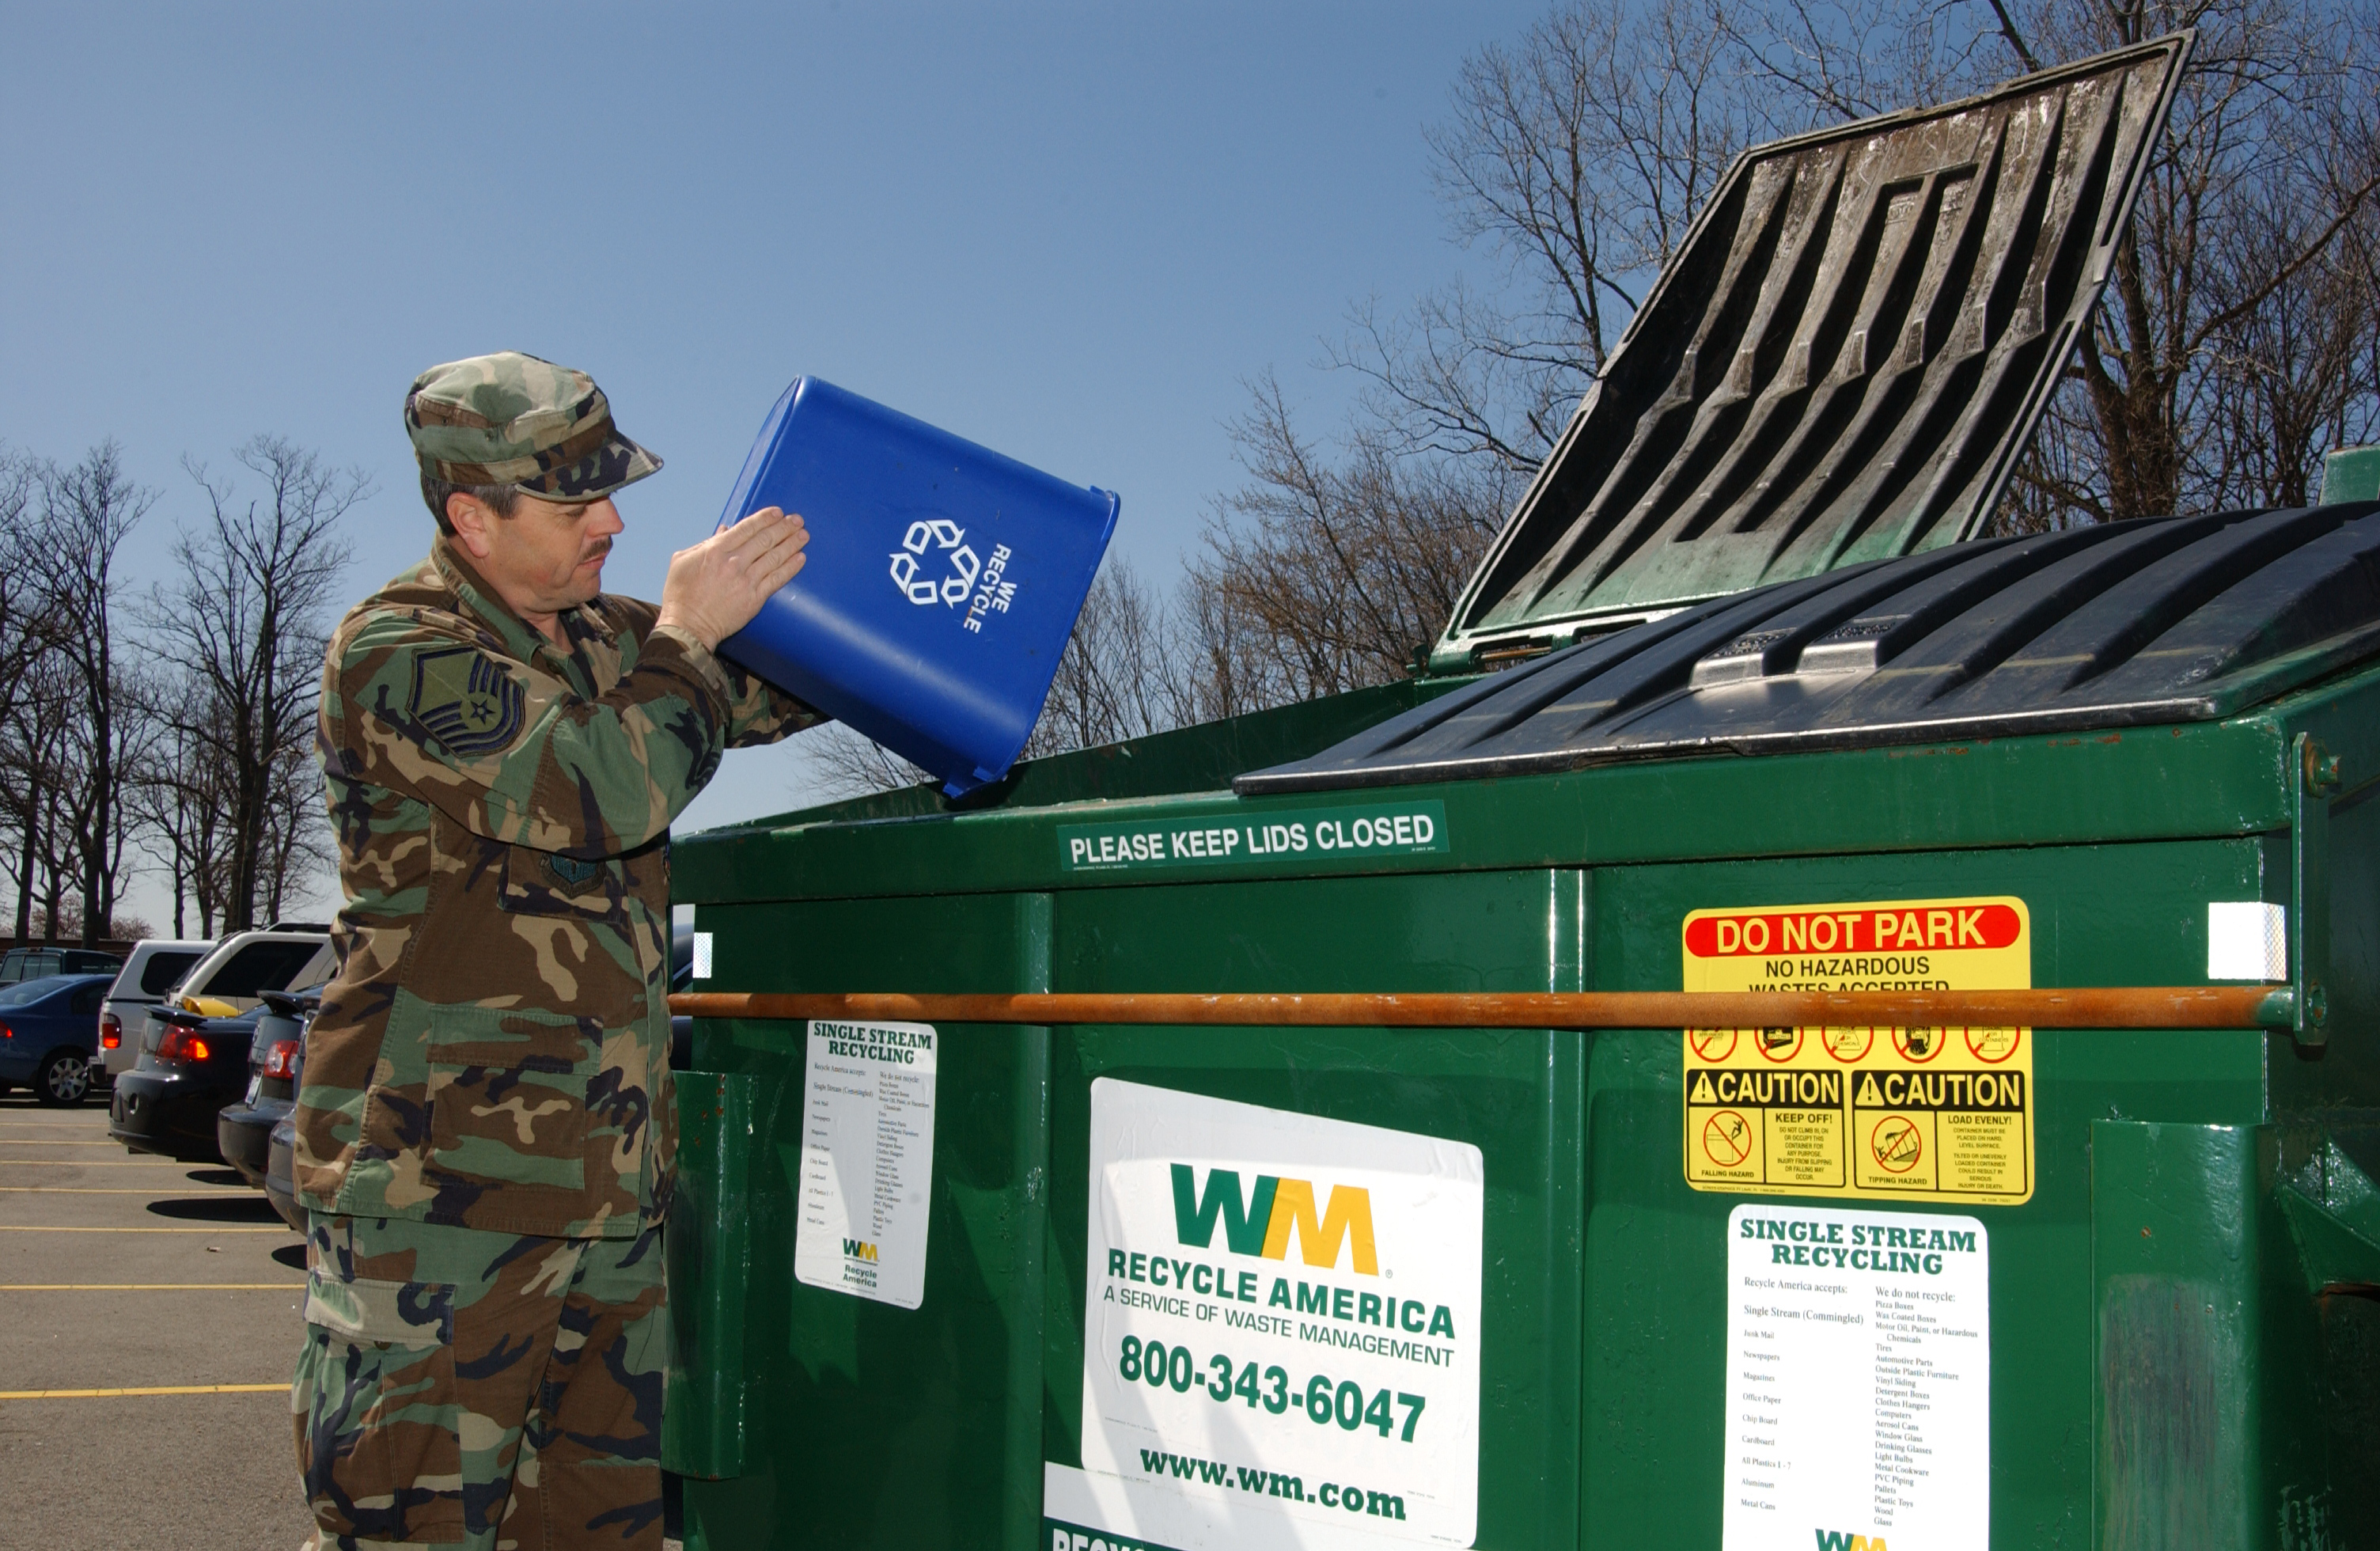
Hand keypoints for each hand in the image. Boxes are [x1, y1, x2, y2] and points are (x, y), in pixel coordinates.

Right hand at [657, 507, 808, 649]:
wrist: (688, 626)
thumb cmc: (681, 595)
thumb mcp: (683, 561)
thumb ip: (705, 543)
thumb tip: (725, 530)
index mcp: (715, 551)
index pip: (746, 528)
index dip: (765, 518)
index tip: (778, 512)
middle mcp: (733, 563)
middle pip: (765, 540)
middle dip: (784, 528)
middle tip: (798, 520)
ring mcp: (746, 581)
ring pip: (774, 557)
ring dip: (791, 544)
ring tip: (803, 535)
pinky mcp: (754, 599)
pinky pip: (776, 579)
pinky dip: (790, 568)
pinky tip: (800, 559)